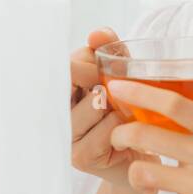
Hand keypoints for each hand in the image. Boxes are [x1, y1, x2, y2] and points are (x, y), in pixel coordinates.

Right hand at [69, 28, 139, 188]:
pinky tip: (126, 133)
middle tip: (116, 91)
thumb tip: (97, 34)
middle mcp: (53, 112)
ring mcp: (64, 136)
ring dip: (118, 104)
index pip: (68, 62)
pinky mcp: (79, 157)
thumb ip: (112, 51)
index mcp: (59, 90)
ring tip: (124, 113)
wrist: (139, 159)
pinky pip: (107, 128)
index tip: (104, 70)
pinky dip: (124, 125)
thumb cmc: (127, 112)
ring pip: (95, 101)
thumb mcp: (122, 76)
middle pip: (73, 76)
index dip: (90, 61)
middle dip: (102, 78)